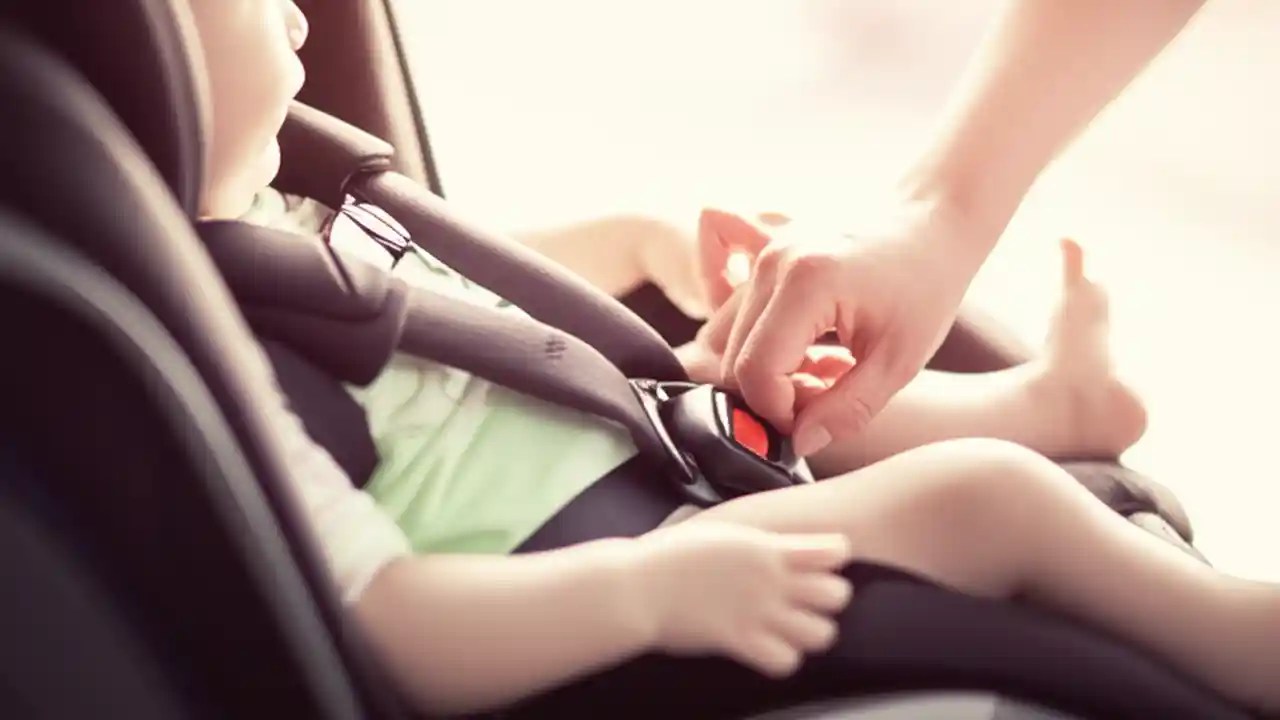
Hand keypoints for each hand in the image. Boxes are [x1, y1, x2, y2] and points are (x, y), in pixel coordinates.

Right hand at [631, 520, 852, 677]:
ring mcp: (757, 612)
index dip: (834, 560)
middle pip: (837, 595)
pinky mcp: (740, 641)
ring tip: (791, 631)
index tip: (818, 565)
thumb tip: (772, 540)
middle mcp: (770, 579)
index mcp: (767, 548)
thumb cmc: (671, 556)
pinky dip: (782, 660)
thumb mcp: (722, 533)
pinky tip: (768, 651)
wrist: (639, 586)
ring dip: (810, 634)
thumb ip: (756, 541)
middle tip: (807, 603)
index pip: (834, 550)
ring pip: (820, 633)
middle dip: (828, 602)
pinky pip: (785, 661)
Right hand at [701, 202, 991, 455]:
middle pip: (735, 360)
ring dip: (772, 374)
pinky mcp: (764, 259)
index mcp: (806, 282)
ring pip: (733, 344)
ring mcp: (764, 257)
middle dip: (774, 396)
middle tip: (827, 399)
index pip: (756, 372)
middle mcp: (773, 263)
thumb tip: (799, 443)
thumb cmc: (927, 283)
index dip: (779, 412)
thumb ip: (846, 410)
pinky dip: (770, 349)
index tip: (817, 421)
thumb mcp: (899, 361)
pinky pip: (742, 320)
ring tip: (827, 373)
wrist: (933, 220)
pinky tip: (813, 353)